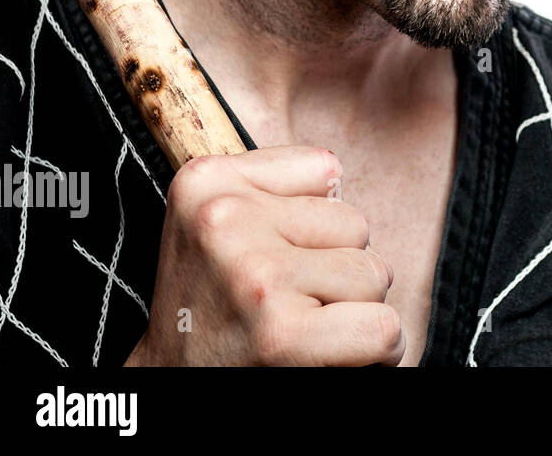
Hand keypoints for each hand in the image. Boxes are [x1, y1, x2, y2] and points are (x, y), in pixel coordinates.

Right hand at [124, 145, 404, 365]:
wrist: (170, 381)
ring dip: (356, 307)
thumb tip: (337, 177)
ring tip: (306, 325)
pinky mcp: (282, 332)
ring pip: (373, 273)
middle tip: (290, 299)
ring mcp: (256, 274)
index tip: (274, 254)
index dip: (316, 222)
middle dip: (339, 265)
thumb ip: (275, 187)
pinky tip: (342, 351)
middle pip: (356, 224)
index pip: (325, 170)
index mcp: (206, 181)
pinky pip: (381, 326)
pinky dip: (380, 347)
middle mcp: (224, 220)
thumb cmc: (213, 305)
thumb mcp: (217, 221)